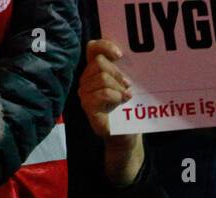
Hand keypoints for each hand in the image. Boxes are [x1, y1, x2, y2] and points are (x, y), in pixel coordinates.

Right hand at [79, 39, 144, 185]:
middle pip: (99, 63)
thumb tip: (131, 55)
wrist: (125, 132)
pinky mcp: (87, 106)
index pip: (93, 48)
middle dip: (117, 73)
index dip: (105, 46)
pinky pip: (102, 93)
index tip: (120, 55)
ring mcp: (84, 92)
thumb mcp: (126, 84)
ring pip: (102, 78)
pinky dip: (115, 96)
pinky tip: (121, 101)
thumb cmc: (126, 107)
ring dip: (118, 87)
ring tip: (126, 96)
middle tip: (128, 85)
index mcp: (95, 69)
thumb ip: (123, 69)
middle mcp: (86, 79)